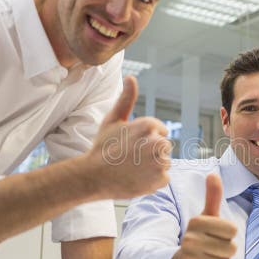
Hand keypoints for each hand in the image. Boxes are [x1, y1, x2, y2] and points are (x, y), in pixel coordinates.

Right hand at [86, 76, 171, 199]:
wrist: (93, 176)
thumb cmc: (103, 147)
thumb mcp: (112, 120)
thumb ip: (126, 99)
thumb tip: (131, 77)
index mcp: (149, 125)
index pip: (161, 131)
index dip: (146, 139)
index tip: (131, 145)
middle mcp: (157, 142)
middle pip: (164, 147)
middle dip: (151, 152)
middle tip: (131, 158)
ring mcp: (159, 162)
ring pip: (164, 162)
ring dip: (153, 166)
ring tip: (133, 168)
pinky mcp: (160, 179)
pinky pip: (164, 178)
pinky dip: (153, 180)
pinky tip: (138, 178)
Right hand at [164, 174, 236, 258]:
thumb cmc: (200, 239)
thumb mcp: (206, 218)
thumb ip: (212, 197)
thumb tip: (212, 174)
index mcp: (196, 222)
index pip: (232, 230)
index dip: (228, 236)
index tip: (215, 237)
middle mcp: (190, 240)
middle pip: (231, 248)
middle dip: (227, 252)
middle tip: (212, 251)